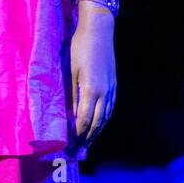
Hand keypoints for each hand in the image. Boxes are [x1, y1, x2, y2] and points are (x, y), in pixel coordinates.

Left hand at [70, 6, 115, 147]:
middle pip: (97, 123)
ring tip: (87, 143)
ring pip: (105, 118)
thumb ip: (71, 95)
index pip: (84, 120)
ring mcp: (112, 89)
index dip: (77, 135)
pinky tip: (99, 125)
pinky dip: (103, 121)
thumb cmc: (79, 48)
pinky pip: (110, 109)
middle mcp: (105, 93)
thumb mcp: (70, 72)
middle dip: (86, 139)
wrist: (99, 31)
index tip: (69, 145)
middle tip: (77, 151)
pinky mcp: (114, 85)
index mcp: (92, 90)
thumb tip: (70, 116)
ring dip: (96, 132)